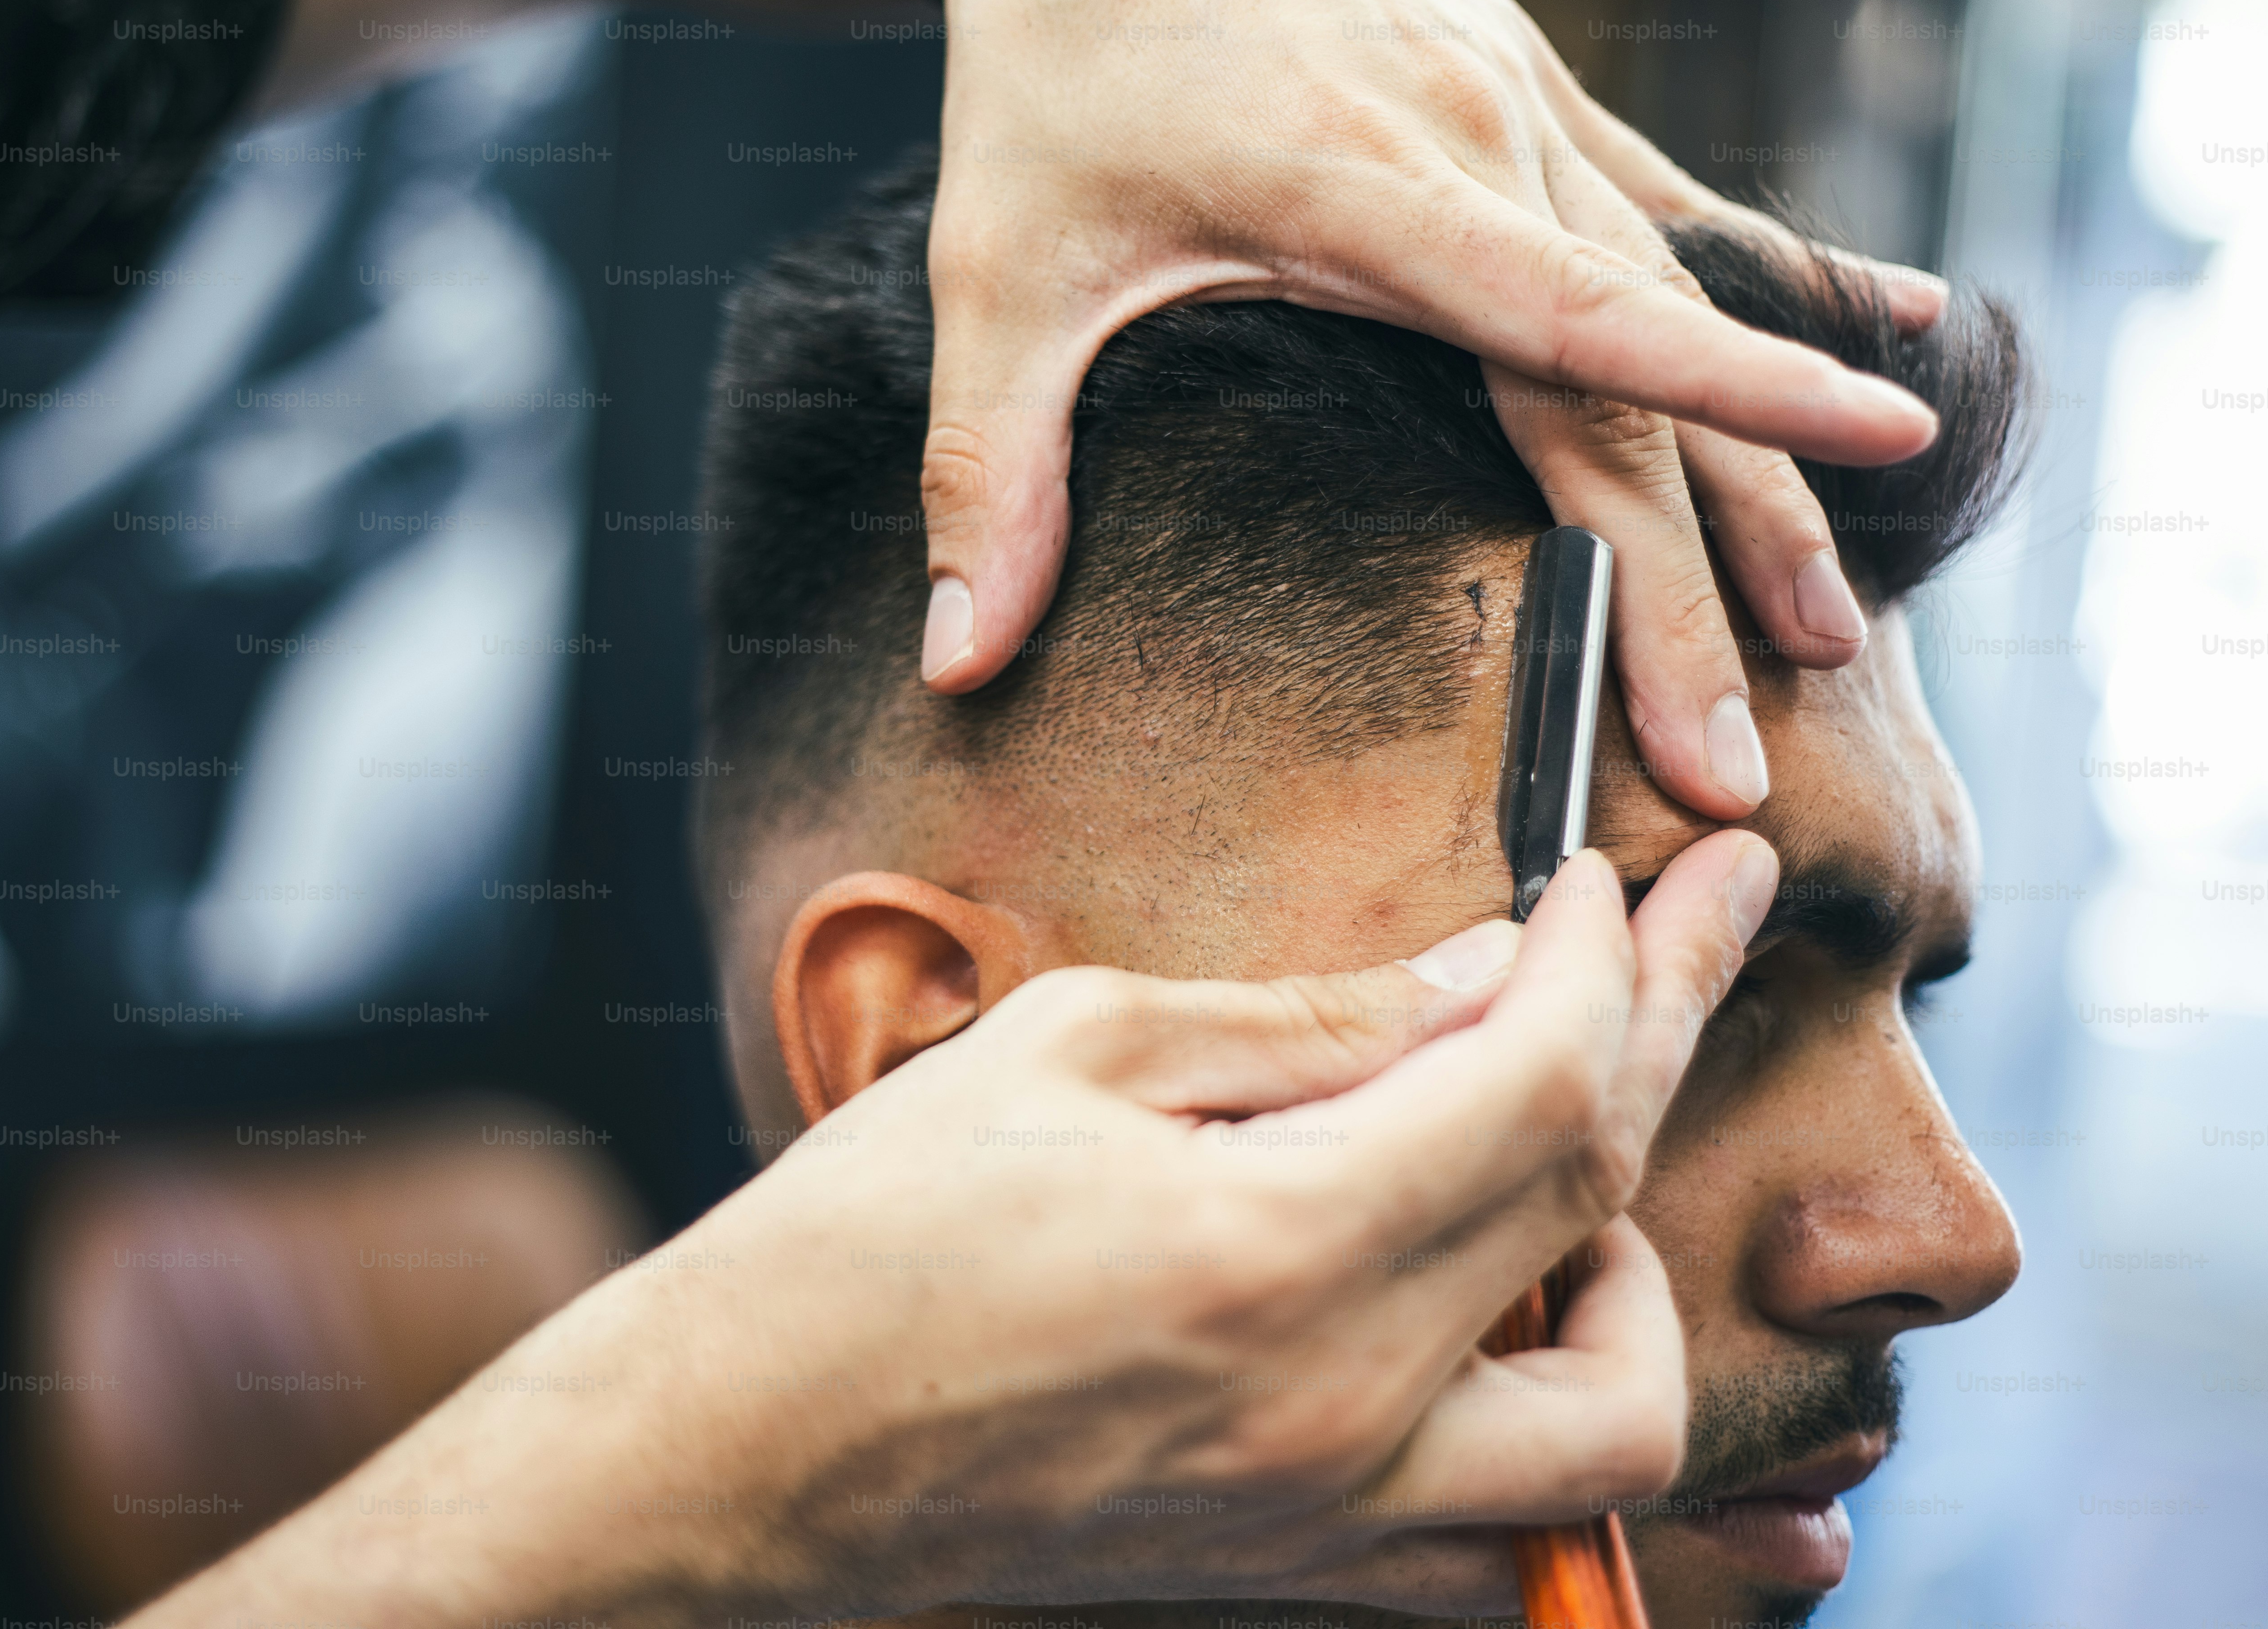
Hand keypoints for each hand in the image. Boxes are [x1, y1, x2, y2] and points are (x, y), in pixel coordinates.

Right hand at [125, 833, 1777, 1627]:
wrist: (742, 1467)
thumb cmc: (861, 1245)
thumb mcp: (1062, 1056)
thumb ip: (1295, 1022)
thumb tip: (1471, 974)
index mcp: (1270, 1251)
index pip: (1537, 1082)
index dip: (1604, 958)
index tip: (1607, 878)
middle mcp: (1338, 1412)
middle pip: (1600, 1210)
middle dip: (1665, 1033)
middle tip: (1693, 923)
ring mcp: (1333, 1525)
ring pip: (1613, 1427)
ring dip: (1626, 1276)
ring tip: (1561, 1175)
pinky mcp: (1304, 1587)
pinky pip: (1517, 1538)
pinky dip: (1551, 1422)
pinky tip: (1497, 1323)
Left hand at [916, 0, 1945, 818]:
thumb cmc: (1057, 61)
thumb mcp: (998, 270)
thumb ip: (992, 468)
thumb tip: (953, 659)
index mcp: (1369, 195)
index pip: (1580, 319)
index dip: (1730, 401)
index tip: (1869, 462)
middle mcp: (1478, 149)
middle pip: (1631, 381)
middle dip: (1707, 570)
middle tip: (1745, 743)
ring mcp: (1519, 112)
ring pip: (1677, 305)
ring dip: (1759, 466)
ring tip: (1824, 617)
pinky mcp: (1523, 91)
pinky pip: (1671, 202)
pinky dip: (1767, 283)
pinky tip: (1885, 329)